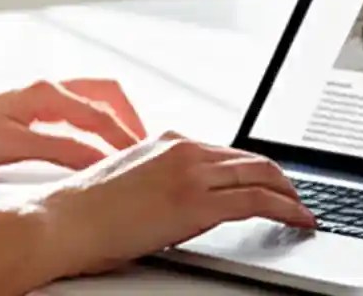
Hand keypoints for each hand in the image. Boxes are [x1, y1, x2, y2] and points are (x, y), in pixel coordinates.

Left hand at [0, 79, 147, 172]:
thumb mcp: (12, 145)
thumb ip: (60, 150)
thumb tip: (99, 158)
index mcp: (45, 92)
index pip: (102, 114)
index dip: (127, 138)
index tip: (146, 157)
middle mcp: (41, 90)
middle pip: (103, 96)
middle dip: (128, 118)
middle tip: (146, 145)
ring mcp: (30, 99)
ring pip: (86, 101)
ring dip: (109, 118)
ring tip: (122, 144)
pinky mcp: (18, 113)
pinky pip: (68, 113)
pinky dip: (87, 125)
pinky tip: (82, 144)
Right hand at [35, 132, 315, 278]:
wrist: (60, 221)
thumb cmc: (84, 211)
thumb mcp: (131, 181)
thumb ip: (163, 179)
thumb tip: (184, 198)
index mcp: (167, 140)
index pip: (227, 151)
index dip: (255, 168)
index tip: (271, 182)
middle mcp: (183, 147)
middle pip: (251, 158)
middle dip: (281, 178)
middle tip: (297, 196)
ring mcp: (190, 171)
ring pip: (261, 174)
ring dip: (289, 193)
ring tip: (302, 210)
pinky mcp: (195, 201)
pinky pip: (256, 200)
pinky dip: (286, 208)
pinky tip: (296, 219)